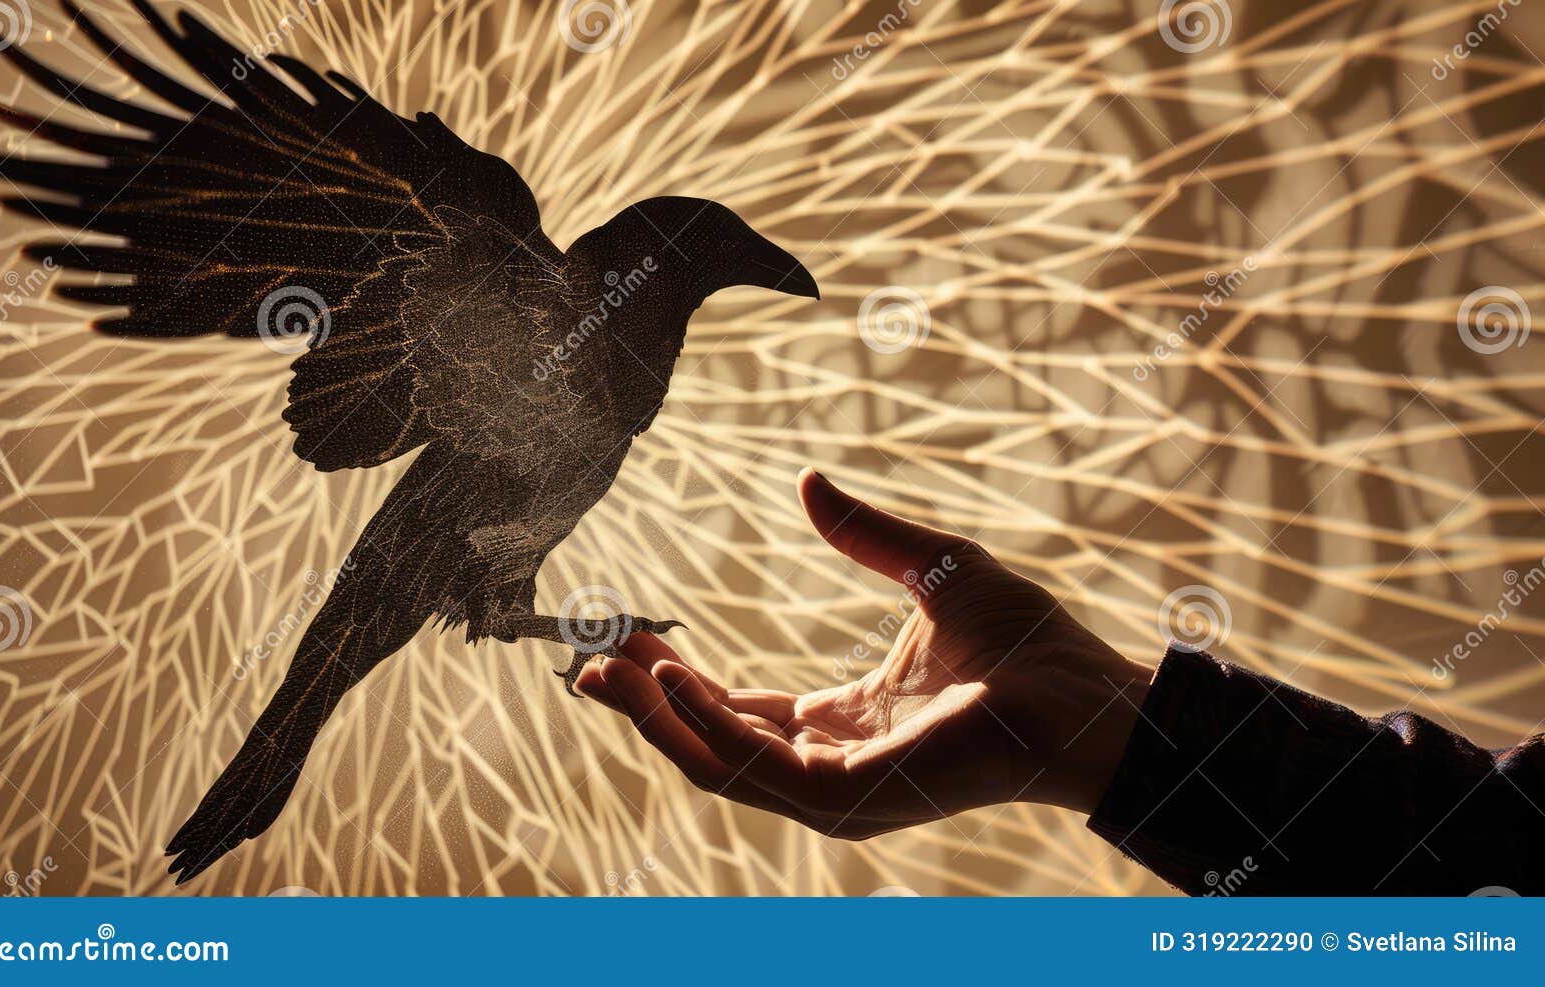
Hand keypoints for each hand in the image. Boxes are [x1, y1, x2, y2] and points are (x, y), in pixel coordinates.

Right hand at [576, 469, 1154, 836]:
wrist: (1087, 690)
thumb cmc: (1028, 642)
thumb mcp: (930, 568)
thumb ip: (863, 534)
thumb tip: (808, 480)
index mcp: (844, 722)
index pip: (740, 710)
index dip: (679, 679)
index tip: (627, 636)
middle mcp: (832, 763)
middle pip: (713, 741)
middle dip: (645, 705)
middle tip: (585, 659)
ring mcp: (839, 789)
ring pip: (719, 763)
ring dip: (656, 719)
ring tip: (601, 670)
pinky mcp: (854, 796)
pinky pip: (757, 770)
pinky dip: (704, 730)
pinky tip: (668, 681)